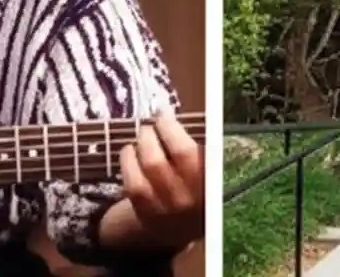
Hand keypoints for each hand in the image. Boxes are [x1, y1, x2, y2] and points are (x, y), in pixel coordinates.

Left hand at [119, 111, 203, 246]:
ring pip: (150, 166)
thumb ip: (199, 144)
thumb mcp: (208, 168)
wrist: (184, 227)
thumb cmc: (198, 185)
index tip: (163, 112)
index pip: (190, 150)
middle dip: (153, 133)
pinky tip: (130, 152)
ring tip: (143, 136)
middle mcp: (192, 197)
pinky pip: (132, 182)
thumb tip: (170, 111)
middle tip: (150, 124)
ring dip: (142, 144)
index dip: (171, 128)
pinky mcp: (147, 214)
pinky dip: (127, 160)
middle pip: (167, 156)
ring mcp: (169, 207)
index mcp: (211, 180)